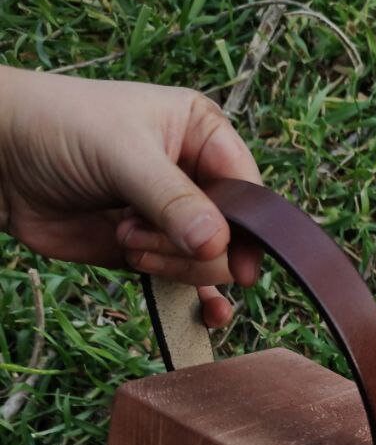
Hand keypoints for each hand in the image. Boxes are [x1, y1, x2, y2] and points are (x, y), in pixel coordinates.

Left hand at [0, 68, 261, 326]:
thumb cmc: (58, 129)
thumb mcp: (121, 154)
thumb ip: (172, 201)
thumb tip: (218, 246)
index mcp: (201, 134)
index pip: (246, 188)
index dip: (247, 227)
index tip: (240, 261)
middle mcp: (195, 175)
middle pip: (231, 235)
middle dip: (190, 246)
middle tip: (139, 232)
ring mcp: (173, 217)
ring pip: (208, 262)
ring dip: (170, 264)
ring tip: (124, 238)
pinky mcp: (150, 250)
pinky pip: (187, 282)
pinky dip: (197, 301)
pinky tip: (208, 315)